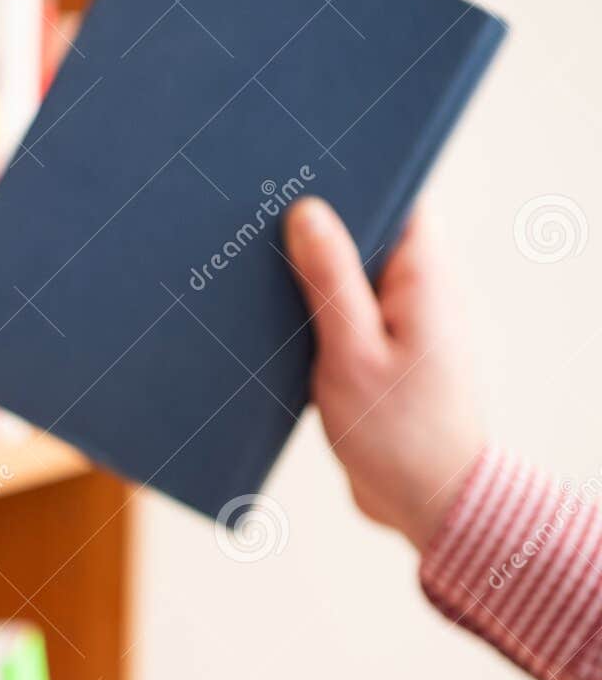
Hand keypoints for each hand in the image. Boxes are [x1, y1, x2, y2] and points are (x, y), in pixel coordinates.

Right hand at [284, 197, 483, 550]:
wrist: (429, 505)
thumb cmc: (400, 435)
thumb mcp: (351, 351)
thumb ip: (330, 279)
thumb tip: (307, 211)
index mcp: (425, 278)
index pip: (395, 200)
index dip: (347, 182)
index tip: (293, 175)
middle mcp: (420, 293)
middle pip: (363, 237)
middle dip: (312, 233)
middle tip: (254, 227)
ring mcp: (401, 324)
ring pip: (346, 279)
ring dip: (305, 281)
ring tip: (250, 276)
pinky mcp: (381, 355)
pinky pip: (341, 317)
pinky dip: (310, 318)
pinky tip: (269, 326)